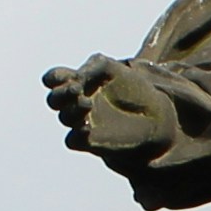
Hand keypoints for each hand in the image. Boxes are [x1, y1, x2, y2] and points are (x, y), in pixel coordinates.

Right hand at [46, 55, 176, 162]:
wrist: (156, 115)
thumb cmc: (134, 88)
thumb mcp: (113, 68)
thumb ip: (91, 68)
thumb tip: (74, 80)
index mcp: (80, 82)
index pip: (54, 79)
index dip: (54, 77)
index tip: (68, 77)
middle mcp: (78, 102)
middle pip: (54, 100)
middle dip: (60, 94)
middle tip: (77, 90)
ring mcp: (84, 121)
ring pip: (64, 118)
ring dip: (71, 110)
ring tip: (88, 104)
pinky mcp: (91, 142)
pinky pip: (72, 141)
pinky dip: (75, 134)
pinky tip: (88, 128)